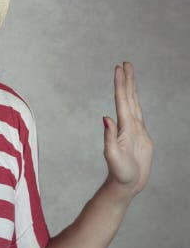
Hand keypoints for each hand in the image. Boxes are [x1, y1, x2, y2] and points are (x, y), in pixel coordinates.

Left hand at [103, 62, 152, 198]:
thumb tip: (106, 118)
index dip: (121, 84)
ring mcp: (134, 130)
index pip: (121, 100)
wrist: (125, 184)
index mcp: (122, 126)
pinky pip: (139, 115)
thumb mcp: (113, 155)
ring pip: (134, 104)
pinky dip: (137, 104)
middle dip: (127, 80)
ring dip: (131, 88)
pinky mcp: (141, 137)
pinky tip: (134, 98)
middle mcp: (127, 125)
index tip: (119, 68)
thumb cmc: (119, 173)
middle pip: (128, 97)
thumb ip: (109, 137)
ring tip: (130, 73)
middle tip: (125, 63)